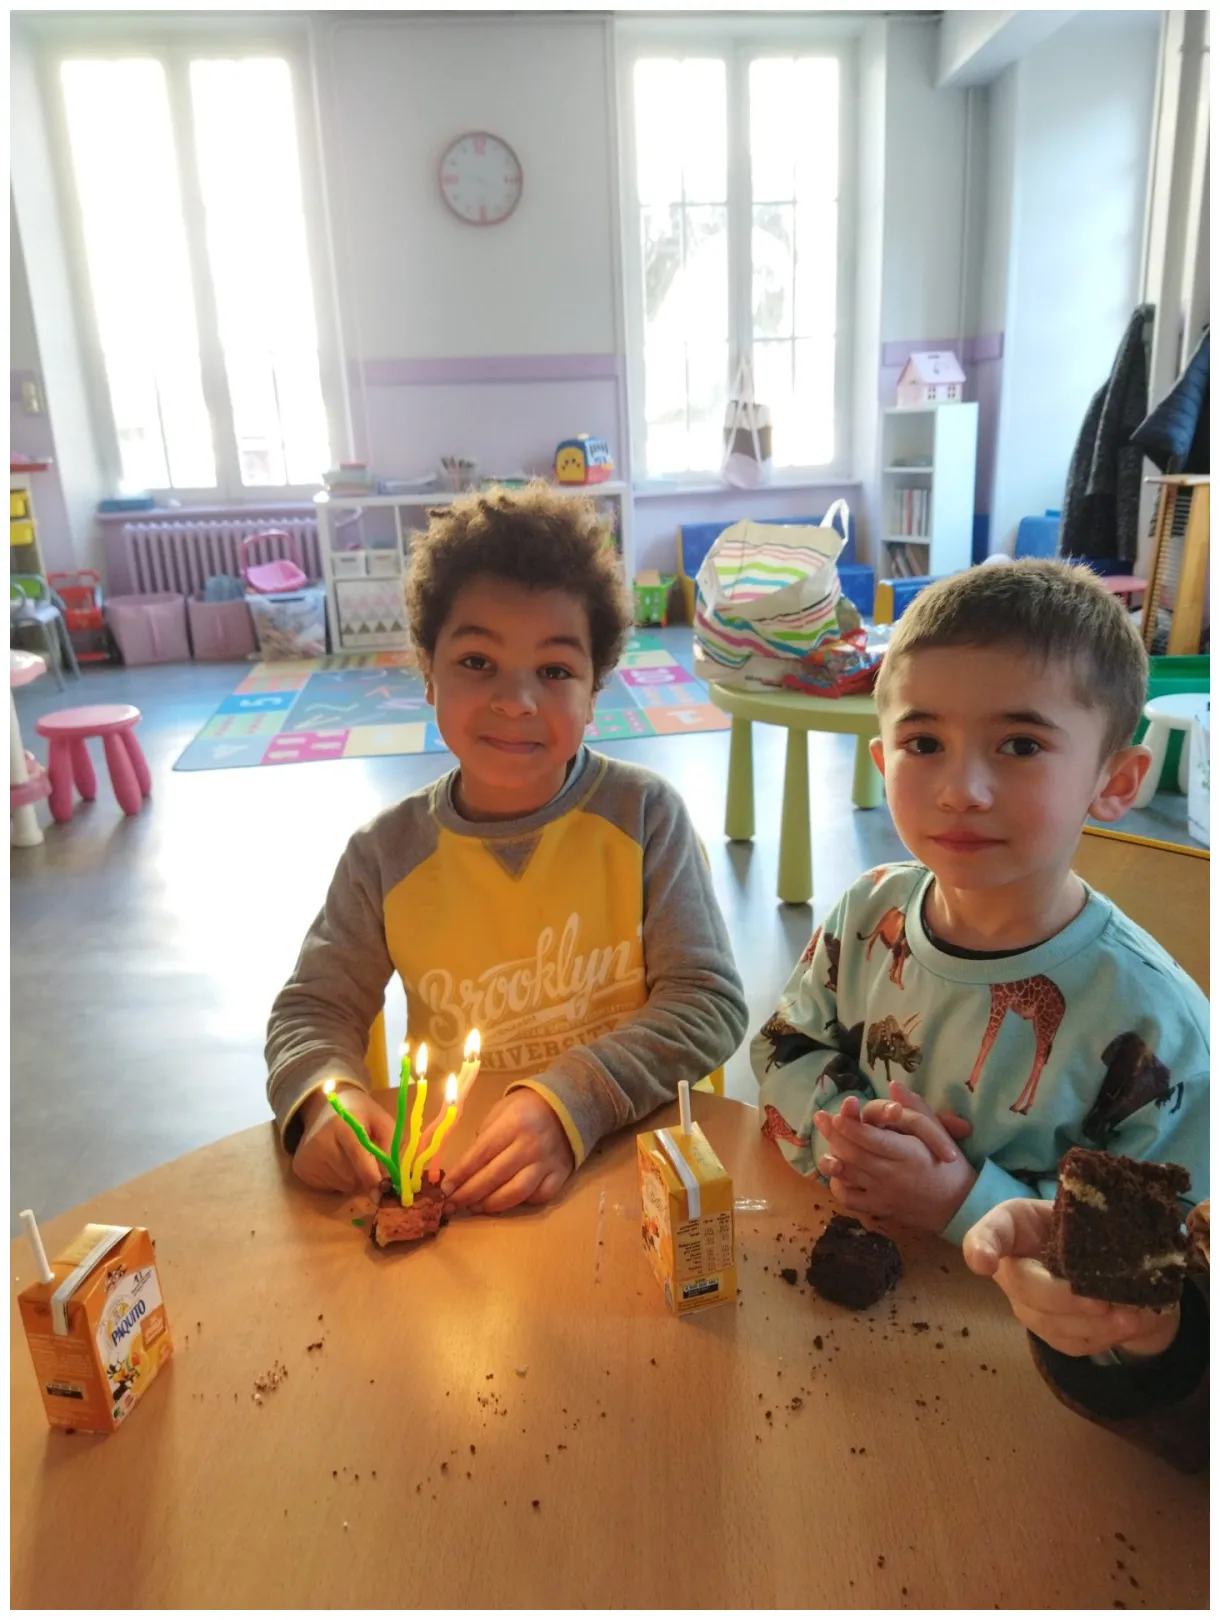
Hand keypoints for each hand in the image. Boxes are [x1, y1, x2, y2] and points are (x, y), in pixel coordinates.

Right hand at [292, 1085, 391, 1194]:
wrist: (324, 1106)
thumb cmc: (360, 1114)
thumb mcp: (382, 1122)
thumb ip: (391, 1148)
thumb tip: (391, 1183)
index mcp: (344, 1125)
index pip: (360, 1158)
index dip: (373, 1178)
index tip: (384, 1190)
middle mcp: (322, 1141)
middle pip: (353, 1177)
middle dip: (365, 1176)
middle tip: (366, 1159)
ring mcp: (309, 1156)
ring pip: (343, 1185)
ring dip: (353, 1179)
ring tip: (349, 1157)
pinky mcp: (301, 1168)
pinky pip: (330, 1187)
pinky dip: (339, 1181)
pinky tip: (336, 1162)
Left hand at [440, 1088, 574, 1213]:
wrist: (567, 1105)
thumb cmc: (525, 1108)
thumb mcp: (500, 1111)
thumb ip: (484, 1138)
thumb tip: (464, 1169)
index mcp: (513, 1124)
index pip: (480, 1154)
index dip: (461, 1174)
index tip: (445, 1189)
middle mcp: (530, 1145)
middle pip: (494, 1176)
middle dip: (469, 1194)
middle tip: (452, 1205)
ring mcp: (547, 1162)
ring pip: (516, 1192)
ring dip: (491, 1204)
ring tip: (474, 1207)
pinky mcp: (560, 1174)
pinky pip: (539, 1196)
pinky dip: (520, 1204)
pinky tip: (505, 1203)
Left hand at [815, 1093, 977, 1231]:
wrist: (959, 1206)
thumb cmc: (949, 1164)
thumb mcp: (937, 1132)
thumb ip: (914, 1107)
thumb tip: (892, 1085)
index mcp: (909, 1154)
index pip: (871, 1139)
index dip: (850, 1125)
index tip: (837, 1112)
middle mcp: (893, 1176)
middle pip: (854, 1154)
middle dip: (834, 1135)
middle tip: (821, 1119)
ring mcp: (883, 1195)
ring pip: (848, 1175)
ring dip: (831, 1157)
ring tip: (824, 1142)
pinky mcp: (879, 1210)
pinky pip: (849, 1199)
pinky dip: (838, 1185)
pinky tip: (837, 1171)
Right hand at [963, 1199, 1181, 1358]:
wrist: (1108, 1257)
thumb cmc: (1090, 1222)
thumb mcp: (1092, 1208)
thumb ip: (1098, 1216)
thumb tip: (1124, 1225)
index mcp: (1014, 1225)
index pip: (987, 1234)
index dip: (981, 1247)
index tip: (984, 1261)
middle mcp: (1011, 1267)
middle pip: (1022, 1287)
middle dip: (1061, 1298)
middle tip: (1101, 1302)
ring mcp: (1027, 1303)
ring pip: (1048, 1322)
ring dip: (1091, 1324)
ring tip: (1131, 1318)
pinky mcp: (1050, 1331)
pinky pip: (1071, 1342)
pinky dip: (1102, 1337)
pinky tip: (1128, 1326)